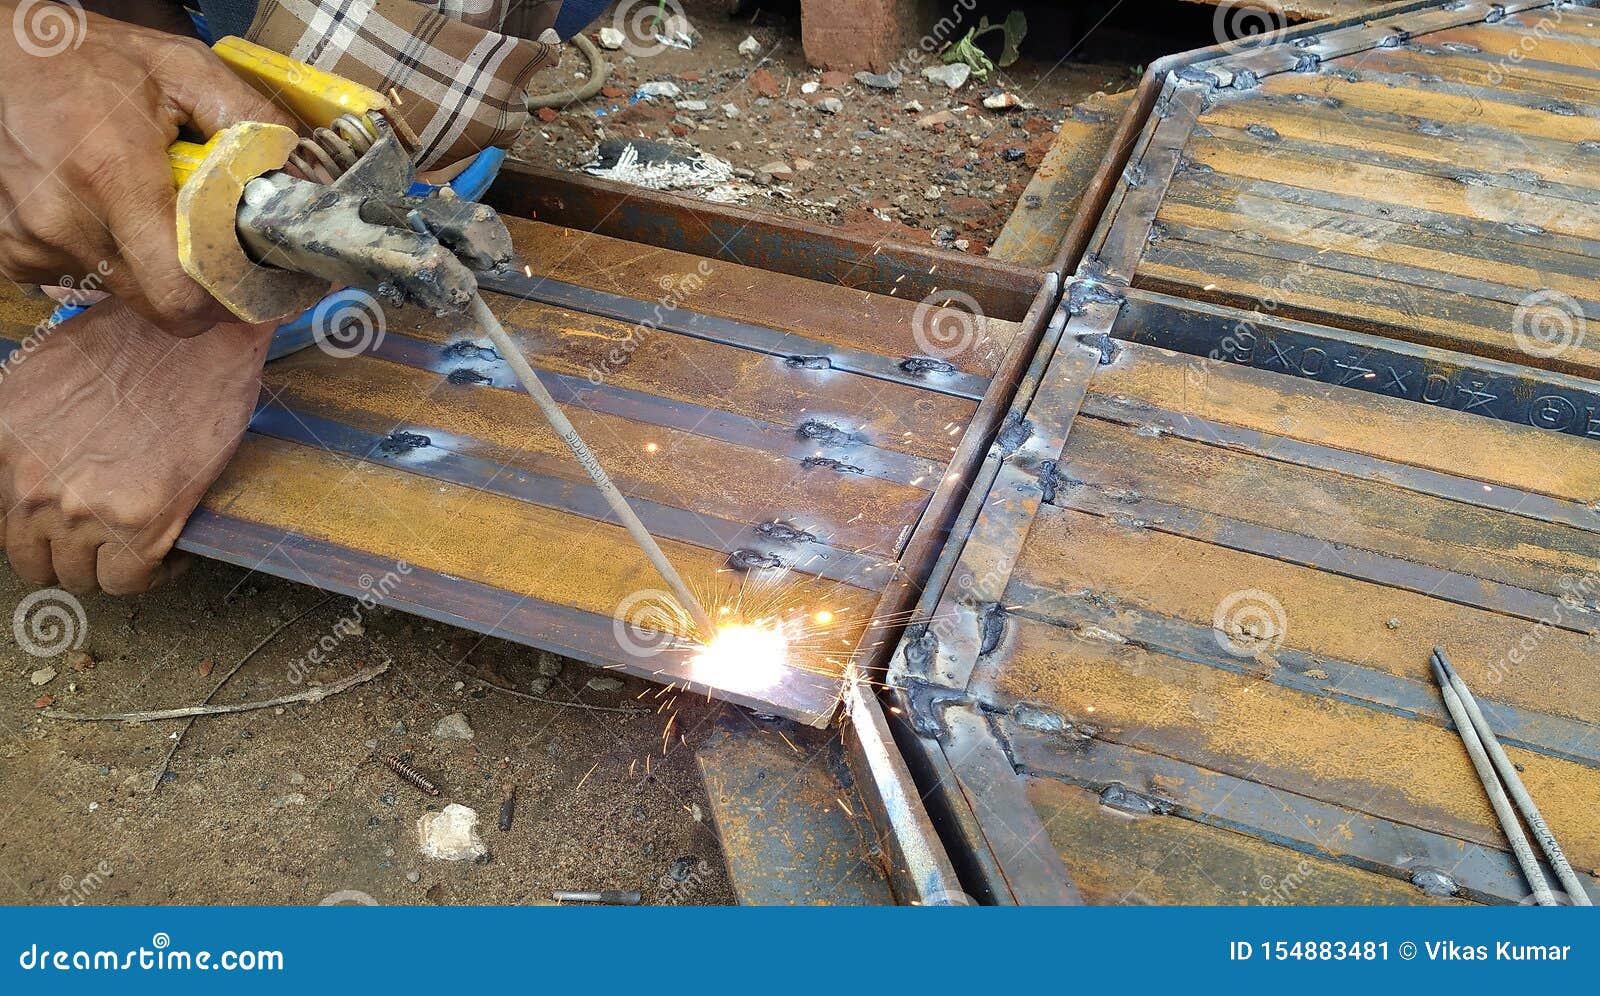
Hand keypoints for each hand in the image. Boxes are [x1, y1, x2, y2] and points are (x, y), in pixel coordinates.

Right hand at [0, 4, 296, 333]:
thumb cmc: (87, 59)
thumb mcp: (181, 69)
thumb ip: (249, 119)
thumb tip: (300, 174)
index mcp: (112, 178)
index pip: (180, 296)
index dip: (227, 299)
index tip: (255, 279)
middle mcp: (66, 222)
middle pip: (161, 304)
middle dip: (200, 283)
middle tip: (215, 243)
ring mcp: (32, 243)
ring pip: (127, 293)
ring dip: (152, 264)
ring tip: (147, 205)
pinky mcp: (14, 253)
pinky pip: (87, 278)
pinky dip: (111, 254)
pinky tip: (105, 207)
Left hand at [0, 301, 271, 593]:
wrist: (198, 338)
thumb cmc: (132, 345)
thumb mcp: (38, 376)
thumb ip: (17, 435)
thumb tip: (21, 479)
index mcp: (0, 445)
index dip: (32, 530)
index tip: (60, 529)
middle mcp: (29, 483)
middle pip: (32, 560)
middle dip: (68, 554)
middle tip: (103, 538)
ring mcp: (80, 507)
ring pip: (80, 577)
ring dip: (108, 565)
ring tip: (138, 544)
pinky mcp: (137, 523)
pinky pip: (127, 582)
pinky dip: (150, 575)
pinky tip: (168, 554)